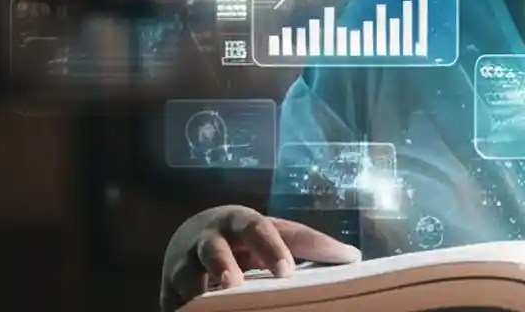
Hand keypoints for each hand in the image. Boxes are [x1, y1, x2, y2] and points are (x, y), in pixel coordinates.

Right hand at [160, 204, 359, 311]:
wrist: (189, 238)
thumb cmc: (246, 238)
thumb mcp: (274, 233)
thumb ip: (308, 244)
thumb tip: (354, 258)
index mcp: (242, 221)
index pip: (261, 230)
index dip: (274, 250)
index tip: (287, 271)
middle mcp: (210, 239)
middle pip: (217, 249)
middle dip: (226, 266)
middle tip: (242, 284)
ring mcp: (185, 264)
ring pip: (190, 275)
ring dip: (201, 289)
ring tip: (219, 297)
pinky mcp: (170, 289)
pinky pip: (177, 302)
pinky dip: (186, 310)